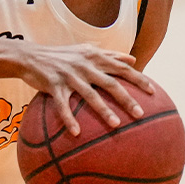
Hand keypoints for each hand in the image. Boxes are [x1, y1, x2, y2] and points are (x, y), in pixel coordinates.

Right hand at [19, 42, 153, 135]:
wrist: (30, 56)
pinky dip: (69, 119)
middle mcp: (84, 65)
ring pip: (90, 95)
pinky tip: (76, 133)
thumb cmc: (61, 56)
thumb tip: (133, 59)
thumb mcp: (86, 50)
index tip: (153, 92)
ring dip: (104, 111)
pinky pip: (63, 105)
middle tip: (140, 114)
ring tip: (116, 125)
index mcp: (94, 57)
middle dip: (127, 98)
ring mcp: (69, 76)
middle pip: (111, 83)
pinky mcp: (53, 85)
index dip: (138, 79)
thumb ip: (110, 54)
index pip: (121, 67)